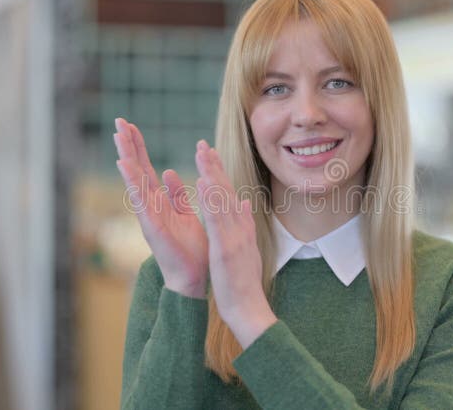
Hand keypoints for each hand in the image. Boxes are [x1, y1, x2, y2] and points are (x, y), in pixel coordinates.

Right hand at [113, 118, 208, 298]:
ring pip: (135, 181)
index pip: (146, 169)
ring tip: (118, 136)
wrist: (193, 278)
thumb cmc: (190, 250)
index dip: (139, 148)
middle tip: (119, 121)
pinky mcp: (152, 226)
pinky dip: (132, 182)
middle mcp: (150, 206)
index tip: (131, 126)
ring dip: (127, 158)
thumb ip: (177, 196)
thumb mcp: (186, 215)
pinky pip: (141, 200)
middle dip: (129, 145)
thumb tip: (170, 173)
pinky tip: (124, 165)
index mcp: (160, 202)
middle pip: (137, 170)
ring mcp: (148, 215)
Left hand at [194, 140, 276, 347]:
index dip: (220, 174)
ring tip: (202, 153)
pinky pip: (217, 220)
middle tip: (203, 144)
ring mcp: (234, 236)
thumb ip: (245, 225)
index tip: (210, 155)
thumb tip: (246, 203)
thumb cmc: (244, 283)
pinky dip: (210, 200)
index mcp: (242, 229)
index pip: (231, 195)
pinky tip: (202, 182)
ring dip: (212, 174)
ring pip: (222, 199)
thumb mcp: (247, 249)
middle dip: (215, 166)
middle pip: (227, 192)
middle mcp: (240, 228)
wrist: (250, 308)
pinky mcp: (225, 247)